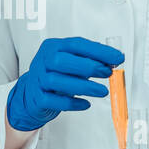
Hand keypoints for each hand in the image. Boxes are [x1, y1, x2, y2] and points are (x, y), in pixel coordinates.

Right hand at [6, 37, 123, 131]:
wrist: (31, 93)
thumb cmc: (55, 74)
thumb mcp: (69, 62)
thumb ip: (88, 60)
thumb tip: (112, 62)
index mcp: (53, 47)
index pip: (76, 44)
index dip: (99, 51)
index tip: (117, 57)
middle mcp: (43, 61)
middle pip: (62, 61)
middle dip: (88, 67)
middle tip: (108, 73)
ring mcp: (38, 79)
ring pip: (58, 81)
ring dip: (84, 86)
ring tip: (102, 91)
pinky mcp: (37, 98)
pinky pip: (54, 101)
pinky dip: (72, 103)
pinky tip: (86, 104)